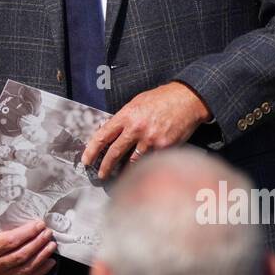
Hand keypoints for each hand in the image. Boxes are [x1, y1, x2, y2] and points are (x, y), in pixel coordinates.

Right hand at [0, 221, 56, 274]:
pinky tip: (50, 262)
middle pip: (20, 255)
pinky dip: (41, 270)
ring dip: (42, 256)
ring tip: (51, 245)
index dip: (27, 233)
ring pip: (26, 268)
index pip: (10, 241)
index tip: (39, 224)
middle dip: (38, 243)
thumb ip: (5, 223)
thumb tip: (29, 217)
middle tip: (48, 233)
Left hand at [82, 82, 209, 178]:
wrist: (187, 99)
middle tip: (100, 174)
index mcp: (126, 115)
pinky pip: (150, 161)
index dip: (92, 150)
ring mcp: (150, 139)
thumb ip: (124, 118)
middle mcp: (136, 128)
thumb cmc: (162, 99)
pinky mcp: (164, 147)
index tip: (86, 159)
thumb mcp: (137, 103)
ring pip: (131, 161)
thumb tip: (110, 131)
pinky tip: (140, 171)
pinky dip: (144, 166)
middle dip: (105, 166)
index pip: (103, 135)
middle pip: (114, 152)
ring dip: (124, 170)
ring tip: (119, 175)